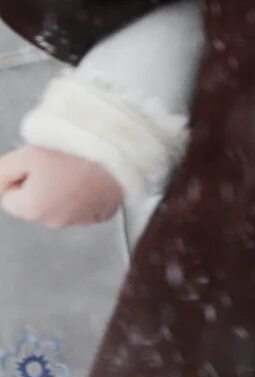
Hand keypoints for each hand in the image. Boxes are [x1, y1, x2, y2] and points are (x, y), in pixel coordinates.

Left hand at [0, 145, 123, 227]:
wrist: (122, 154)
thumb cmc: (73, 154)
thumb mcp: (27, 155)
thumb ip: (2, 171)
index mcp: (30, 210)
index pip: (8, 196)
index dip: (20, 177)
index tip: (39, 163)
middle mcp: (52, 222)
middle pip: (34, 202)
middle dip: (41, 186)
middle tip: (60, 163)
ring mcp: (80, 222)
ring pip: (58, 205)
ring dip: (62, 191)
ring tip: (79, 168)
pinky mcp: (102, 216)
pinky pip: (83, 207)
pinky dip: (84, 196)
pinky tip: (93, 178)